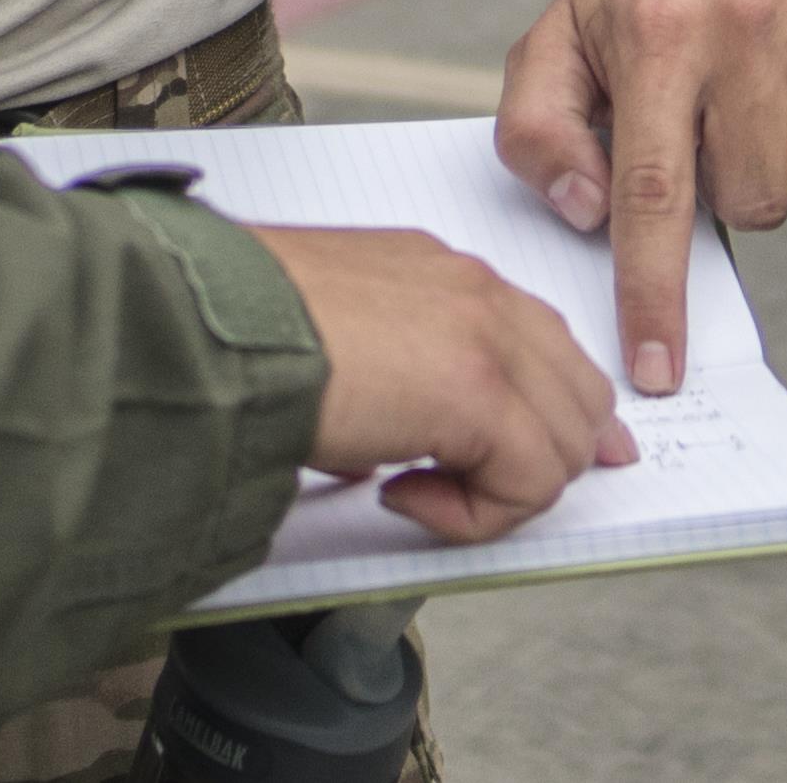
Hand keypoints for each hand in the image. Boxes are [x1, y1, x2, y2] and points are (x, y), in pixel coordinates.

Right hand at [256, 223, 635, 543]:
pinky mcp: (480, 393)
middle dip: (535, 462)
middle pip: (577, 393)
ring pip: (564, 442)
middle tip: (457, 497)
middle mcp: (477, 292)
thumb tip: (397, 455)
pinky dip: (476, 514)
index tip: (536, 466)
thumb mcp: (333, 341)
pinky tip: (400, 493)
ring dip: (499, 491)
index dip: (554, 414)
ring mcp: (487, 337)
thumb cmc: (239, 332)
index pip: (546, 342)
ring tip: (412, 489)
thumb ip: (391, 377)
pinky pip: (531, 480)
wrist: (208, 329)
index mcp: (443, 273)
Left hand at [496, 0, 786, 395]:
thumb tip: (589, 214)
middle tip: (725, 135)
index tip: (658, 372)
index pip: (653, 196)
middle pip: (756, 200)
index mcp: (652, 37)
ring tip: (779, 117)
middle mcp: (743, 20)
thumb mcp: (557, 42)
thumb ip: (537, 135)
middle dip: (737, 192)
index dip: (656, 296)